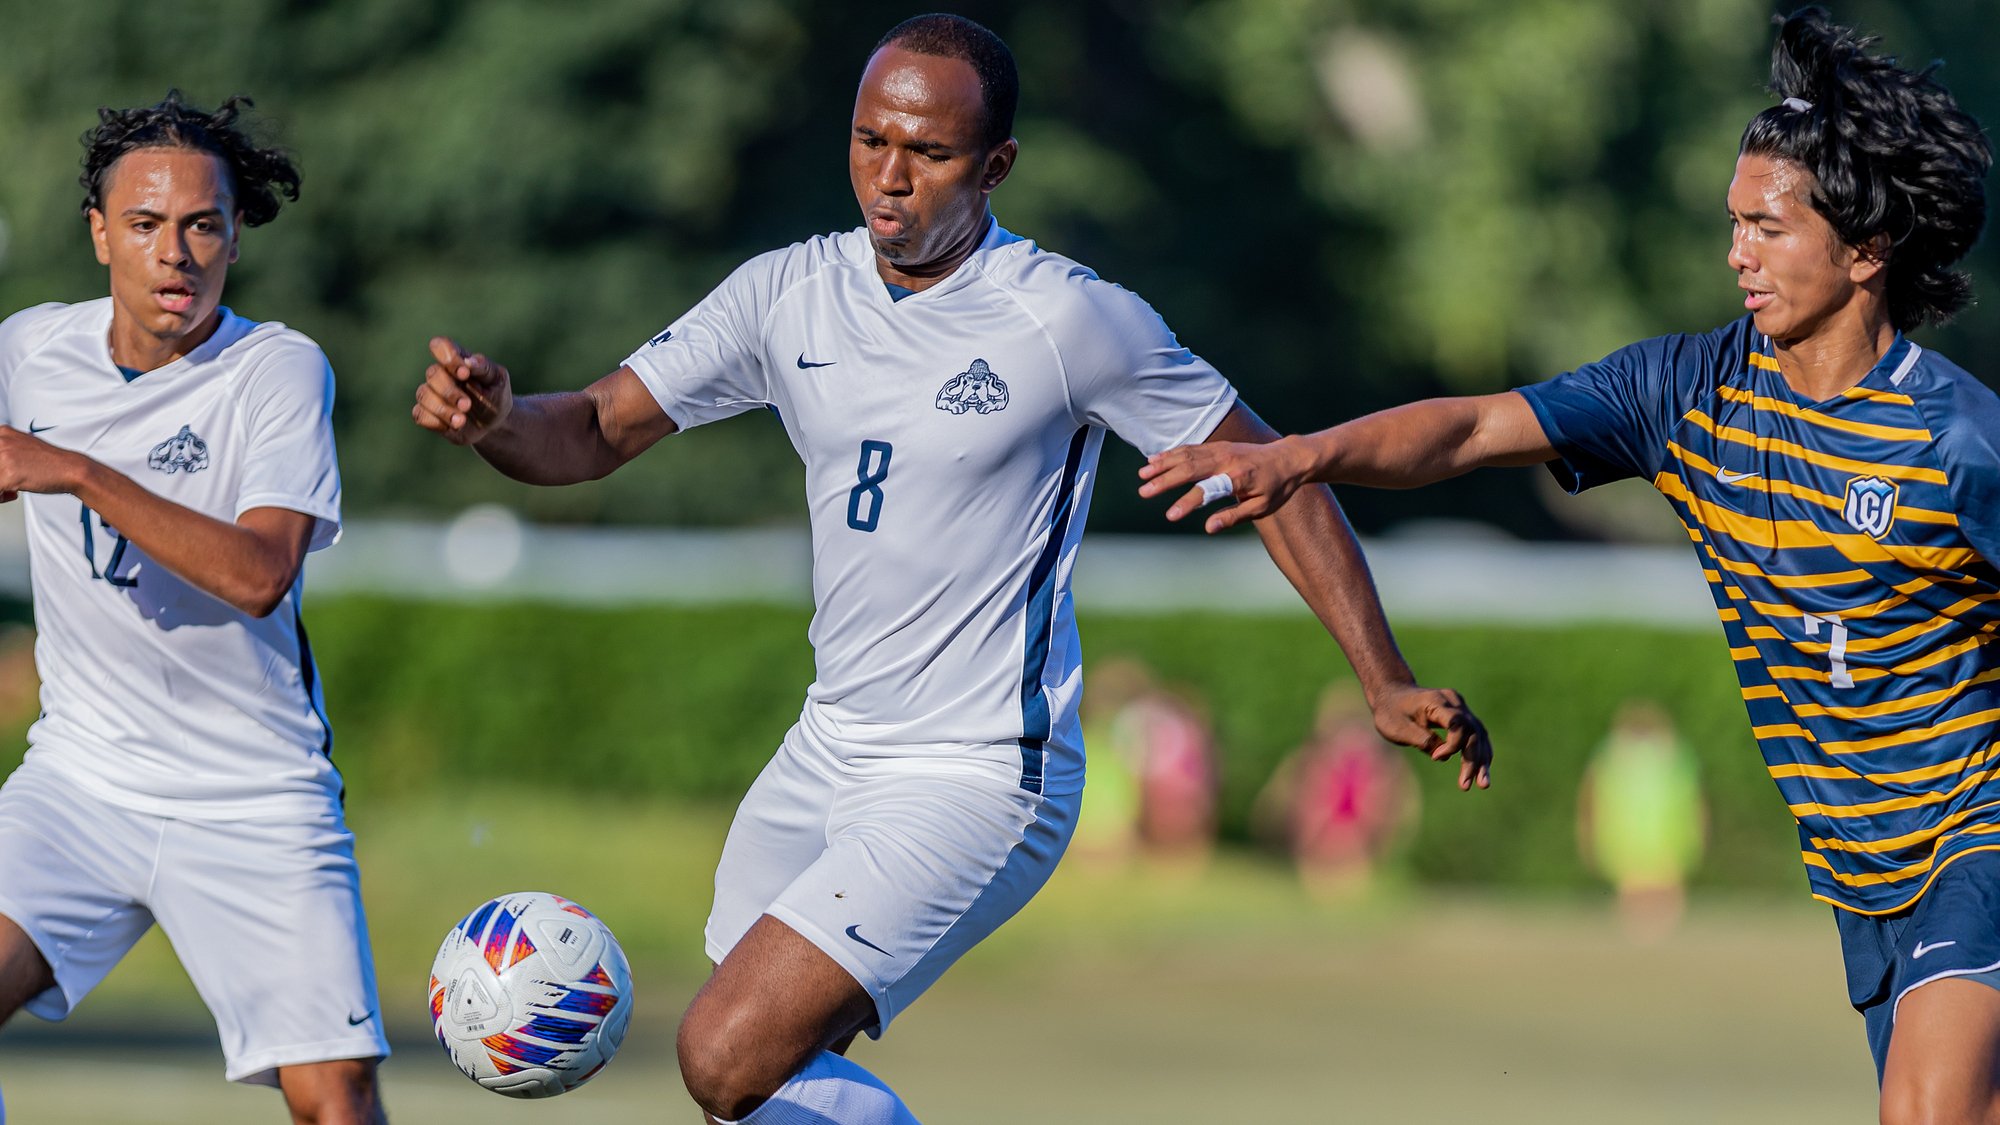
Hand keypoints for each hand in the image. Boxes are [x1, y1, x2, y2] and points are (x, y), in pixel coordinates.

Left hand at [0, 426, 82, 497]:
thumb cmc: (50, 462)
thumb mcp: (23, 448)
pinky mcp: (8, 474)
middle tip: (5, 482)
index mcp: (3, 433)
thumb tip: (0, 467)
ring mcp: (4, 457)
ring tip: (9, 490)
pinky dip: (1, 497)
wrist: (72, 469)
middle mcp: (1, 441)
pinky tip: (13, 493)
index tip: (3, 472)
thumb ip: (6, 452)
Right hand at [414, 337, 513, 444]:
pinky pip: (420, 414)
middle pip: (433, 374)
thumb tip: (468, 362)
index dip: (447, 356)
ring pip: (424, 395)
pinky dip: (435, 421)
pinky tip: (453, 426)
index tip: (464, 373)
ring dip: (442, 409)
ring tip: (462, 420)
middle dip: (450, 391)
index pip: (440, 346)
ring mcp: (432, 393)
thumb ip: (484, 368)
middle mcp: (441, 374)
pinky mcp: (427, 413)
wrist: (494, 423)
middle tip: (467, 405)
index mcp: (458, 360)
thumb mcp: (498, 380)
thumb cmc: (495, 395)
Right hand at [1138, 435, 1316, 532]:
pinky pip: (1190, 448)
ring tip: (1142, 475)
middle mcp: (1228, 460)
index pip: (1209, 491)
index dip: (1188, 503)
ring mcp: (1221, 449)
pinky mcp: (1218, 445)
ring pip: (1187, 455)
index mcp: (1240, 478)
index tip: (1171, 516)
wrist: (1288, 458)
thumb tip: (1209, 528)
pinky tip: (1154, 460)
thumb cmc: (1276, 487)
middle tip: (1144, 492)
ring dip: (1163, 464)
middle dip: (1165, 481)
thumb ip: (1234, 516)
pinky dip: (1171, 453)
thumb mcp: (1262, 508)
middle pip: (1191, 469)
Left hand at [1370, 684, 1491, 790]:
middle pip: (1472, 731)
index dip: (1452, 744)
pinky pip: (1476, 734)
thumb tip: (1443, 757)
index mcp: (1436, 702)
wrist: (1392, 693)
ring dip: (1482, 760)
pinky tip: (1482, 770)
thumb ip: (1422, 740)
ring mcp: (1460, 707)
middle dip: (1472, 760)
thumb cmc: (1391, 711)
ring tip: (1483, 784)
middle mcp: (1453, 701)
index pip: (1457, 723)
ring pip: (1479, 734)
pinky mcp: (1462, 714)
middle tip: (1465, 786)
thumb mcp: (1398, 728)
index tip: (1435, 757)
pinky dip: (1480, 752)